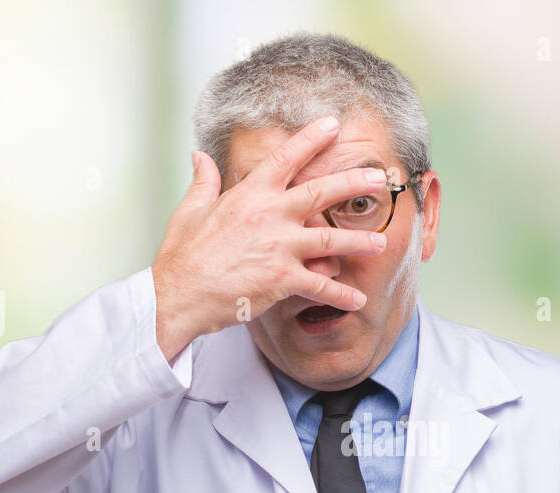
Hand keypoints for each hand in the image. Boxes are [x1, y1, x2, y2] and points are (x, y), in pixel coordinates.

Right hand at [151, 115, 389, 360]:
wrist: (178, 295)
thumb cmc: (182, 256)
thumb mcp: (189, 211)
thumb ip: (203, 182)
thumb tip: (200, 157)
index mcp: (249, 194)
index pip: (285, 159)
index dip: (310, 140)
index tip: (332, 125)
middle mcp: (269, 215)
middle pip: (320, 193)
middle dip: (353, 183)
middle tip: (379, 178)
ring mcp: (278, 246)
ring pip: (330, 240)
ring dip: (358, 241)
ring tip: (381, 242)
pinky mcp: (282, 278)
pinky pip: (320, 285)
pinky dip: (341, 294)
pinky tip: (358, 300)